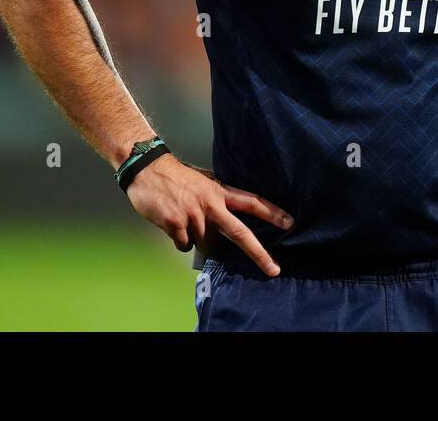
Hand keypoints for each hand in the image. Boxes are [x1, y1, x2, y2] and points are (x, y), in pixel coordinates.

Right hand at [125, 154, 292, 276]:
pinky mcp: (176, 224)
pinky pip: (184, 245)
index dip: (272, 212)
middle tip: (274, 269)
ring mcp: (194, 215)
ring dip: (197, 239)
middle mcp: (211, 205)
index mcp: (220, 192)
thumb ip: (218, 200)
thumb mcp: (204, 182)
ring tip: (184, 218)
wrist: (147, 169)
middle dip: (259, 253)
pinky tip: (172, 222)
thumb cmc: (177, 177)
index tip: (290, 222)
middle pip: (240, 233)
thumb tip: (228, 224)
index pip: (252, 202)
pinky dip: (180, 239)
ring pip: (205, 244)